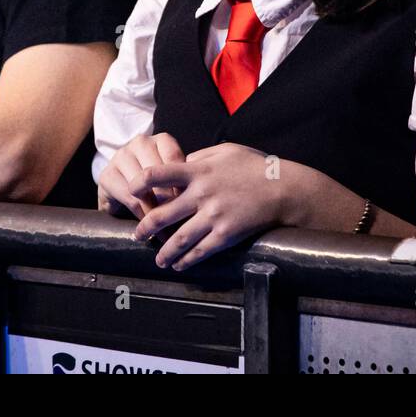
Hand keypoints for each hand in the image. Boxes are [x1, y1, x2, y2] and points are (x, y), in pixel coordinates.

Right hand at [97, 132, 184, 218]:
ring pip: (143, 186)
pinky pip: (129, 196)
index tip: (188, 204)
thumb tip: (193, 204)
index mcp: (161, 140)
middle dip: (169, 200)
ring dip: (155, 210)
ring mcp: (121, 156)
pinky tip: (147, 223)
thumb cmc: (155, 185)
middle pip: (158, 173)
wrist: (121, 189)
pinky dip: (140, 213)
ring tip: (164, 226)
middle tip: (179, 220)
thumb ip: (181, 183)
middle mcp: (140, 143)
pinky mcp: (106, 174)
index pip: (175, 159)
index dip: (182, 184)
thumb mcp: (172, 180)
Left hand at [129, 142, 290, 270]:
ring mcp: (213, 216)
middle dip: (144, 228)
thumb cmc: (255, 167)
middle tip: (137, 235)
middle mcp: (201, 193)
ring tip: (158, 260)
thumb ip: (199, 158)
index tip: (131, 190)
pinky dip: (187, 261)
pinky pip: (200, 252)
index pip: (158, 174)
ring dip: (163, 253)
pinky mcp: (226, 235)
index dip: (139, 182)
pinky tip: (180, 265)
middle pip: (161, 214)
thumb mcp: (225, 151)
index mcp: (198, 170)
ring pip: (178, 240)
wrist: (284, 189)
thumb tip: (179, 164)